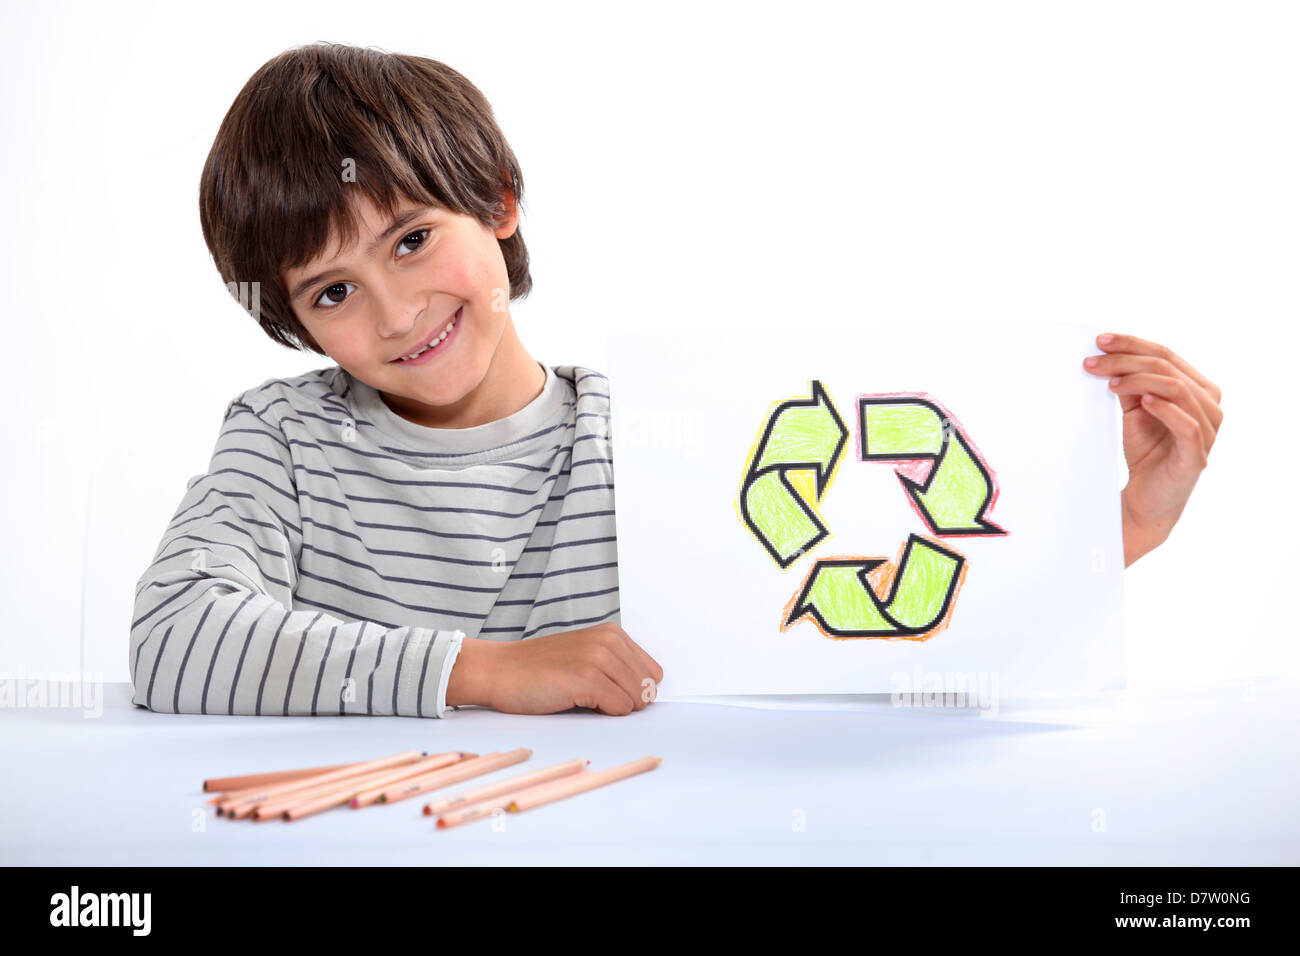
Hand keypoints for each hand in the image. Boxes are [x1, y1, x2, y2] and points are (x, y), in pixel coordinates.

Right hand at [446, 622, 663, 715]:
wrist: (497, 670)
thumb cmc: (538, 671)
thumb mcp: (585, 657)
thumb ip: (615, 669)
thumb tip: (646, 697)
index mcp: (612, 634)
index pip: (653, 674)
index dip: (633, 690)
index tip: (606, 691)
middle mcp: (609, 641)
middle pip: (648, 689)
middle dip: (625, 702)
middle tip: (589, 697)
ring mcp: (599, 658)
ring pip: (637, 701)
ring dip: (612, 709)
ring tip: (580, 698)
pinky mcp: (587, 677)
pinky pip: (620, 709)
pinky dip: (602, 715)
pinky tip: (574, 701)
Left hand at [1082, 332, 1222, 566]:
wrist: (1147, 498)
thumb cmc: (1146, 451)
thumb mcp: (1134, 411)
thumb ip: (1129, 384)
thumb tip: (1108, 355)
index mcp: (1199, 389)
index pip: (1167, 355)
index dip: (1133, 344)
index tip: (1099, 341)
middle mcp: (1210, 405)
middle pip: (1169, 369)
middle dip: (1127, 360)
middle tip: (1092, 362)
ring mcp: (1208, 429)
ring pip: (1177, 389)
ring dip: (1139, 380)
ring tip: (1109, 382)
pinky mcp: (1198, 454)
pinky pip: (1187, 424)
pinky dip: (1165, 408)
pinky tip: (1142, 402)